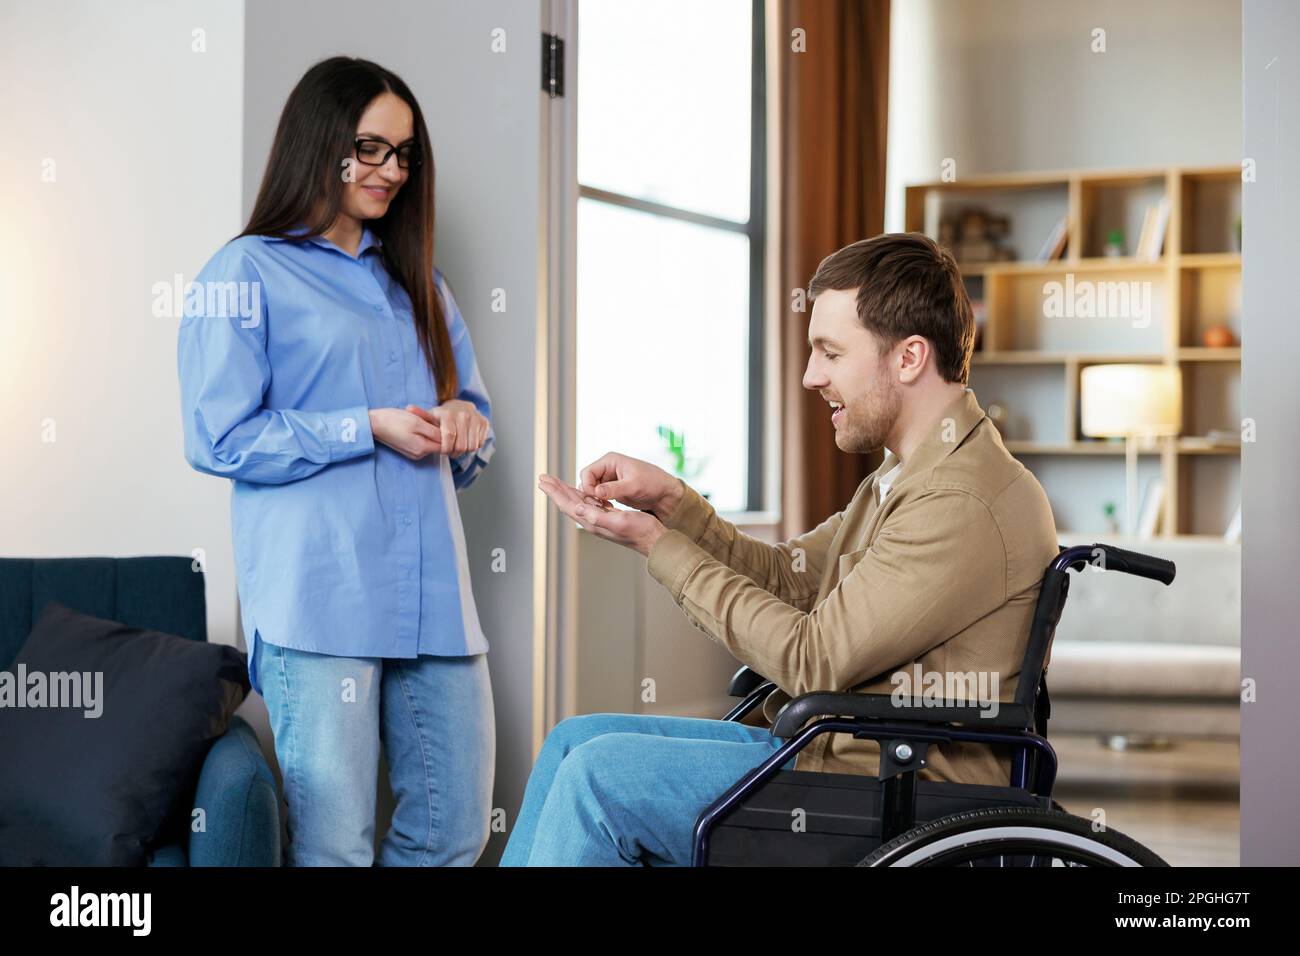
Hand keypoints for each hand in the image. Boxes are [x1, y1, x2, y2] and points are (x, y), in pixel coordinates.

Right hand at [368, 407, 444, 460]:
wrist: (374, 423)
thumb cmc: (394, 420)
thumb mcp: (418, 423)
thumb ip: (434, 432)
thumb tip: (448, 439)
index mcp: (422, 449)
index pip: (445, 445)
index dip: (445, 432)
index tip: (436, 421)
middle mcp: (419, 455)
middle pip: (437, 443)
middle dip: (436, 430)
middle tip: (425, 418)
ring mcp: (414, 453)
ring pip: (430, 441)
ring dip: (428, 430)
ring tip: (417, 419)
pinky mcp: (409, 449)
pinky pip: (422, 441)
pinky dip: (421, 432)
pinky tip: (413, 424)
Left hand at [405, 399, 489, 456]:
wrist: (461, 406)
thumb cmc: (443, 416)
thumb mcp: (431, 416)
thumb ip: (420, 415)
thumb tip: (408, 408)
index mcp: (449, 414)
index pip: (449, 437)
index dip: (446, 448)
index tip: (443, 451)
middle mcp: (464, 414)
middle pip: (461, 445)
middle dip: (454, 452)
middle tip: (450, 451)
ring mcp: (476, 418)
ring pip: (472, 446)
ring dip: (464, 451)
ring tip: (457, 446)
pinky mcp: (485, 422)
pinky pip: (480, 443)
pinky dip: (473, 446)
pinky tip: (466, 441)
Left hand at [538, 474, 666, 556]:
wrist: (653, 539)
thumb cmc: (640, 531)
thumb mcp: (618, 522)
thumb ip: (597, 516)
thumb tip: (578, 508)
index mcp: (593, 521)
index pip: (568, 505)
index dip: (555, 492)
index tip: (543, 481)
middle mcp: (593, 521)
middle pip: (568, 502)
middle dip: (555, 490)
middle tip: (543, 478)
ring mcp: (599, 520)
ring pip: (577, 502)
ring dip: (566, 491)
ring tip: (556, 483)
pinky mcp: (607, 517)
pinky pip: (589, 504)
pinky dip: (581, 495)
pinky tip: (581, 492)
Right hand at [578, 452, 683, 521]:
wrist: (665, 492)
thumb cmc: (653, 482)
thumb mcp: (633, 485)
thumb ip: (614, 488)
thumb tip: (596, 492)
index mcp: (610, 461)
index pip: (587, 472)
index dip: (588, 486)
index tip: (596, 498)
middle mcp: (607, 468)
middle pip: (587, 481)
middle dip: (590, 494)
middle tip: (599, 506)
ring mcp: (609, 479)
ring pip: (591, 490)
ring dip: (594, 500)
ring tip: (604, 508)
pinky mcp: (612, 489)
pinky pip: (599, 496)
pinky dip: (600, 503)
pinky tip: (608, 509)